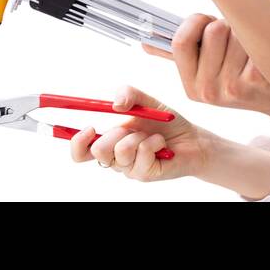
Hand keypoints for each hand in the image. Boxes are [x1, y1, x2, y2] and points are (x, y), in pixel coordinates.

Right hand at [69, 87, 206, 182]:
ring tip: (152, 135)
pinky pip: (143, 152)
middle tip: (129, 128)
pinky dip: (154, 141)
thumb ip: (129, 95)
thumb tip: (115, 103)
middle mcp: (116, 158)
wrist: (192, 139)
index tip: (88, 128)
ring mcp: (130, 169)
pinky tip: (162, 144)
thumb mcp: (147, 102)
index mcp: (110, 142)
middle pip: (97, 153)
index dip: (77, 143)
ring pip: (121, 150)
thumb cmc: (166, 123)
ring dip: (139, 136)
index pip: (82, 151)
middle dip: (114, 134)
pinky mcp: (145, 174)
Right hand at [144, 13, 269, 133]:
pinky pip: (254, 39)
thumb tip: (145, 42)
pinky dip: (264, 41)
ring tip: (253, 50)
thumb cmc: (243, 75)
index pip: (180, 41)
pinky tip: (267, 59)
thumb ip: (181, 54)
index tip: (207, 21)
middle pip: (212, 30)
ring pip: (236, 32)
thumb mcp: (208, 72)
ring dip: (248, 32)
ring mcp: (231, 88)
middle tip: (238, 40)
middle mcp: (207, 91)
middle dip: (227, 25)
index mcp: (191, 87)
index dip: (195, 21)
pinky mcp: (254, 81)